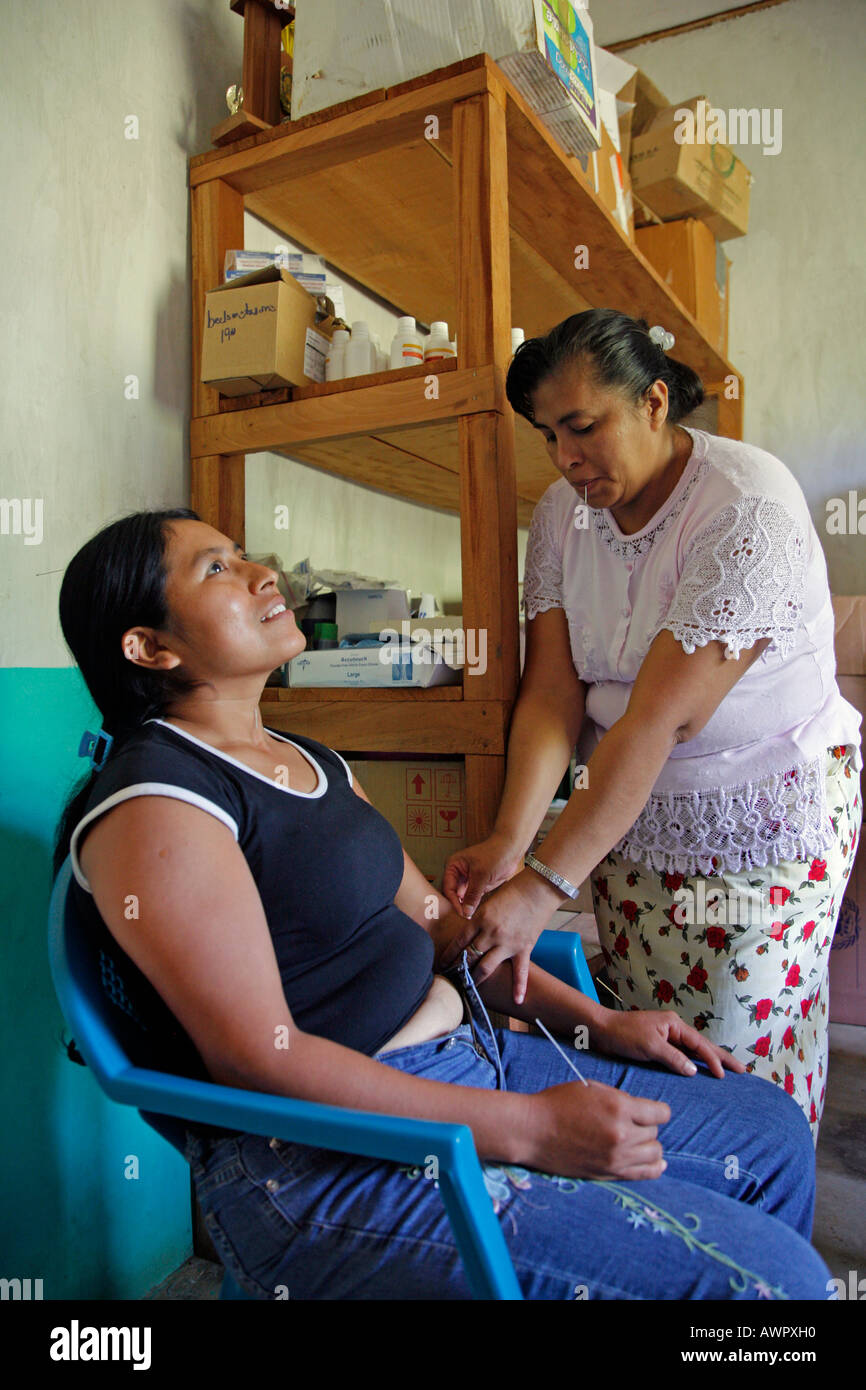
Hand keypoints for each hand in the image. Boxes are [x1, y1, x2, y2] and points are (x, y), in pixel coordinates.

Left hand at [436, 875, 547, 1001]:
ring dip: (476, 979)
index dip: (449, 955)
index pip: (459, 941)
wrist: (539, 888)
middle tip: (451, 979)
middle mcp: (490, 933)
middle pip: (470, 957)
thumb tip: (468, 930)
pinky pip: (520, 972)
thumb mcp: (489, 900)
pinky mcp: (524, 948)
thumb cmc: (514, 890)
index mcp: (480, 918)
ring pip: (487, 967)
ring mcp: (507, 943)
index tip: (442, 964)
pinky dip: (519, 987)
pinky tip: (517, 1000)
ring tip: (469, 988)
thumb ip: (479, 917)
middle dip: (459, 969)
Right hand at [442, 834, 523, 917]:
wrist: (511, 849)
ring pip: (463, 898)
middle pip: (453, 894)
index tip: (461, 913)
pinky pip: (473, 899)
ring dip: (466, 908)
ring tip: (470, 919)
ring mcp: (468, 880)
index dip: (453, 901)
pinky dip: (474, 906)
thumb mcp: (482, 875)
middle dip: (458, 906)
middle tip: (464, 919)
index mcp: (453, 866)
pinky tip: (477, 914)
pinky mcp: (478, 886)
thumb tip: (465, 912)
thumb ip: (472, 894)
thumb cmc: (495, 854)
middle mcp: (458, 874)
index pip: (448, 888)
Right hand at [527, 1079, 670, 1179]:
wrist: (533, 1130)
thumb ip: (621, 1099)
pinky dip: (655, 1167)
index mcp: (619, 1107)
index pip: (661, 1113)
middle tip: (632, 1123)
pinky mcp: (609, 1173)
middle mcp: (622, 1134)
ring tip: (638, 1140)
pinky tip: (657, 1162)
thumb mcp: (592, 1089)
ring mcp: (616, 1157)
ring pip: (655, 1153)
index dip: (658, 1110)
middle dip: (647, 1126)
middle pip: (655, 1133)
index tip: (652, 1110)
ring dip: (649, 1145)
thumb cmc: (558, 1103)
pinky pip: (645, 1174)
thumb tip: (642, 1110)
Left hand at [592, 1009, 746, 1079]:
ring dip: (709, 1061)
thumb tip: (694, 1071)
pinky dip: (693, 1064)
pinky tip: (699, 1072)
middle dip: (722, 1057)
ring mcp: (666, 1038)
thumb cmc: (623, 1034)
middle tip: (743, 1070)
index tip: (725, 1075)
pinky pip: (681, 1056)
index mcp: (674, 1025)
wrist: (600, 1030)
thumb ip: (672, 1058)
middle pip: (702, 1045)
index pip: (700, 1044)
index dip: (714, 1060)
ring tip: (728, 1071)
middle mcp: (673, 1029)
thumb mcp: (649, 1046)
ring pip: (693, 1051)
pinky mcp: (658, 1046)